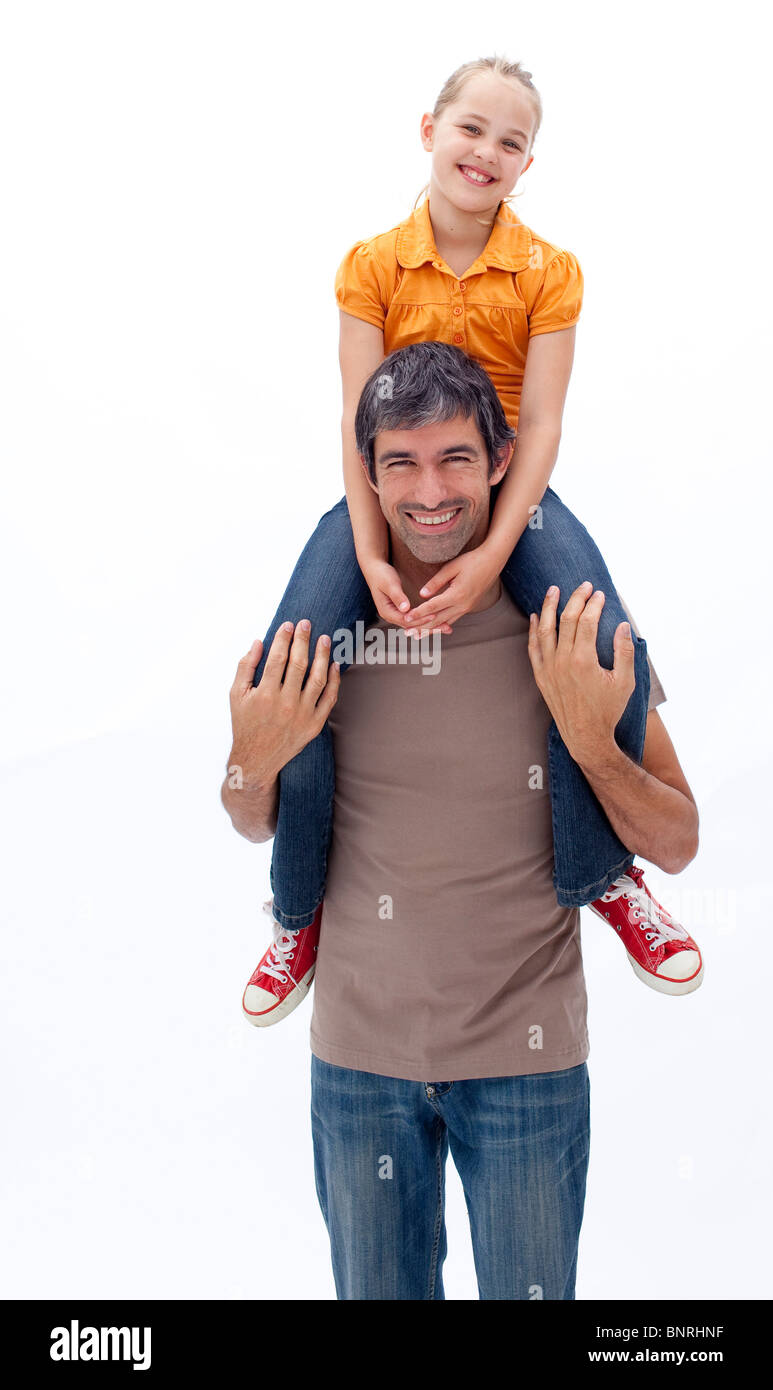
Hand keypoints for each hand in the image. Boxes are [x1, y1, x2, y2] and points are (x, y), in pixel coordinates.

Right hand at [228, 622, 340, 786]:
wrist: (257, 759)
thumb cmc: (245, 724)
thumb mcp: (236, 695)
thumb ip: (245, 667)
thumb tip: (258, 642)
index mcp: (265, 694)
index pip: (277, 658)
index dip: (284, 638)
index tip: (288, 625)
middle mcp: (285, 704)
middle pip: (299, 664)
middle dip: (303, 640)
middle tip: (306, 623)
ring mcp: (302, 715)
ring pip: (318, 679)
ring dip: (322, 656)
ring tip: (323, 639)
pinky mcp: (314, 725)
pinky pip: (329, 699)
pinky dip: (334, 681)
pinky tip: (334, 665)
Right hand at [362, 557, 452, 634]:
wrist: (374, 569)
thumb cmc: (381, 574)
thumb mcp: (389, 584)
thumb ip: (397, 596)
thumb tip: (405, 608)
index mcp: (386, 612)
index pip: (406, 621)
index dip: (421, 620)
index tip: (435, 615)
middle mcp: (391, 616)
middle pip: (412, 626)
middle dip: (430, 627)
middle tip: (447, 628)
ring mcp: (396, 614)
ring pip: (415, 624)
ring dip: (430, 626)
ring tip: (447, 628)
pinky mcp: (401, 610)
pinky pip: (415, 619)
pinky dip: (426, 620)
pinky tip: (439, 620)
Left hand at [404, 543, 501, 629]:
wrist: (493, 562)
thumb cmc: (471, 561)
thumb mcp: (451, 567)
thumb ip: (436, 582)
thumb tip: (421, 594)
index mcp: (457, 594)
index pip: (432, 607)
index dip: (418, 613)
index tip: (406, 618)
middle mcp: (462, 605)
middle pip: (438, 620)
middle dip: (421, 627)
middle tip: (406, 633)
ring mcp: (467, 608)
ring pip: (445, 623)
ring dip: (430, 630)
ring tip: (416, 635)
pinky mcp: (468, 607)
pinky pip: (453, 620)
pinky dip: (441, 626)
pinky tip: (433, 629)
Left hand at [527, 582, 635, 766]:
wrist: (586, 737)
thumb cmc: (608, 710)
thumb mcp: (625, 682)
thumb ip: (625, 651)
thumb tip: (623, 624)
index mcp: (584, 661)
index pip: (586, 622)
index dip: (594, 604)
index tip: (600, 594)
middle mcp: (562, 662)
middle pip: (567, 620)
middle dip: (576, 599)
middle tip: (584, 585)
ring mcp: (549, 669)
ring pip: (545, 630)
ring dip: (548, 607)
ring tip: (553, 589)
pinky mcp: (541, 677)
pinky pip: (533, 648)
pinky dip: (533, 631)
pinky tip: (534, 617)